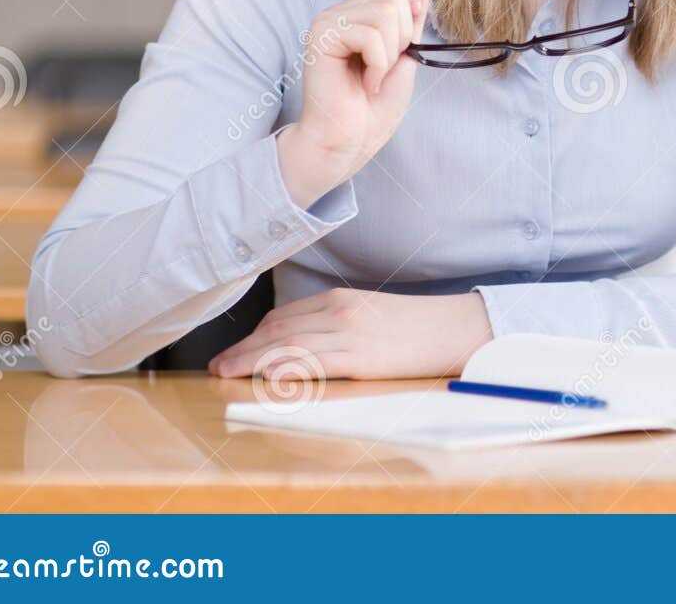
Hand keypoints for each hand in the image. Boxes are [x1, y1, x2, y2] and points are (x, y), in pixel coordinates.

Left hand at [207, 289, 493, 380]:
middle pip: (278, 329)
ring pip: (288, 345)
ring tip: (227, 373)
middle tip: (218, 366)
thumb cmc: (419, 327)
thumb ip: (339, 325)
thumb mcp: (373, 316)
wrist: (457, 327)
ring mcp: (350, 332)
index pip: (284, 316)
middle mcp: (340, 310)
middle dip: (244, 349)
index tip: (234, 351)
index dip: (254, 336)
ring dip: (251, 360)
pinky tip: (269, 376)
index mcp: (341, 299)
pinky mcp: (362, 356)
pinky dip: (287, 367)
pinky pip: (315, 361)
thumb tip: (306, 346)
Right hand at [278, 0, 431, 207]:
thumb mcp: (407, 52)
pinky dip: (379, 65)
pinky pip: (371, 34)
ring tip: (373, 75)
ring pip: (386, 10)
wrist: (350, 141)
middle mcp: (341, 10)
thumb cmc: (374, 107)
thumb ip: (412, 14)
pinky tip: (365, 83)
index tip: (412, 19)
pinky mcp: (321, 38)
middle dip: (404, 32)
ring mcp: (329, 22)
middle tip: (385, 64)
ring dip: (391, 52)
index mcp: (360, 12)